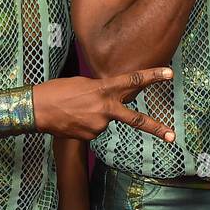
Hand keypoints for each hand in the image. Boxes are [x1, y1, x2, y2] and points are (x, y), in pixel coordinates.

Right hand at [32, 68, 175, 140]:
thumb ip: (103, 91)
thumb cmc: (58, 91)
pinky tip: (73, 120)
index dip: (153, 76)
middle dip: (156, 128)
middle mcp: (105, 108)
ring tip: (76, 110)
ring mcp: (98, 124)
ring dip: (97, 116)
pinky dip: (88, 125)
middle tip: (173, 136)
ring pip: (107, 121)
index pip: (133, 80)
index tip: (170, 73)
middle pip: (136, 120)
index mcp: (103, 88)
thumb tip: (113, 100)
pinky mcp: (90, 136)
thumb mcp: (84, 84)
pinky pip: (96, 130)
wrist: (36, 109)